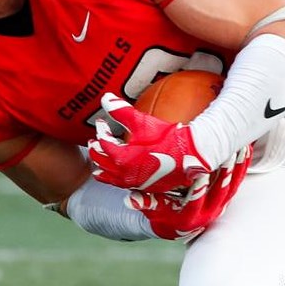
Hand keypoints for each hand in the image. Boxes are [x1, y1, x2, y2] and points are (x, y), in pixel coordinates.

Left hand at [88, 93, 212, 201]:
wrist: (190, 155)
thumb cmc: (167, 138)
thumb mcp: (142, 122)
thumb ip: (121, 111)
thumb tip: (105, 98)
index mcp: (121, 158)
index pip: (103, 143)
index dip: (101, 130)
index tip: (102, 122)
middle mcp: (125, 174)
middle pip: (102, 163)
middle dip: (96, 150)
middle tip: (94, 142)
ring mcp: (135, 183)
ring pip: (110, 178)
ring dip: (103, 169)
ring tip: (100, 163)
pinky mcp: (145, 188)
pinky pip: (124, 184)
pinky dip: (116, 178)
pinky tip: (121, 173)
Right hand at [126, 147, 251, 241]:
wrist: (176, 226)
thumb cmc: (160, 213)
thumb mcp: (151, 208)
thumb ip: (144, 202)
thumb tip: (130, 199)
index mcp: (189, 219)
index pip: (195, 201)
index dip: (199, 187)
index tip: (202, 171)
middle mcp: (208, 215)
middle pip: (220, 192)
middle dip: (225, 172)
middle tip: (229, 152)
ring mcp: (220, 207)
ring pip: (232, 186)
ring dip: (237, 167)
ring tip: (240, 146)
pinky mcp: (227, 199)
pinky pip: (238, 181)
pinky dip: (242, 166)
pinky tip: (245, 150)